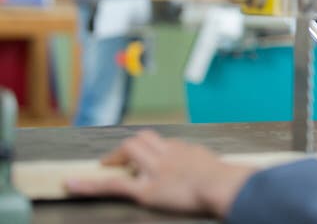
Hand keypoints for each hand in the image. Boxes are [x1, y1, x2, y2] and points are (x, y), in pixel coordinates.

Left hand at [65, 130, 253, 216]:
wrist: (225, 186)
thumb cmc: (230, 182)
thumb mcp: (219, 166)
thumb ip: (207, 166)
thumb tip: (217, 172)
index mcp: (185, 149)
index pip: (160, 143)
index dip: (149, 150)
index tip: (145, 158)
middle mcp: (168, 153)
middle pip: (141, 140)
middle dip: (126, 150)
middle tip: (116, 161)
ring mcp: (155, 170)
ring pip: (128, 152)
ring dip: (114, 159)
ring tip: (104, 167)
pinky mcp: (147, 190)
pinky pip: (114, 185)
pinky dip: (90, 185)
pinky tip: (72, 183)